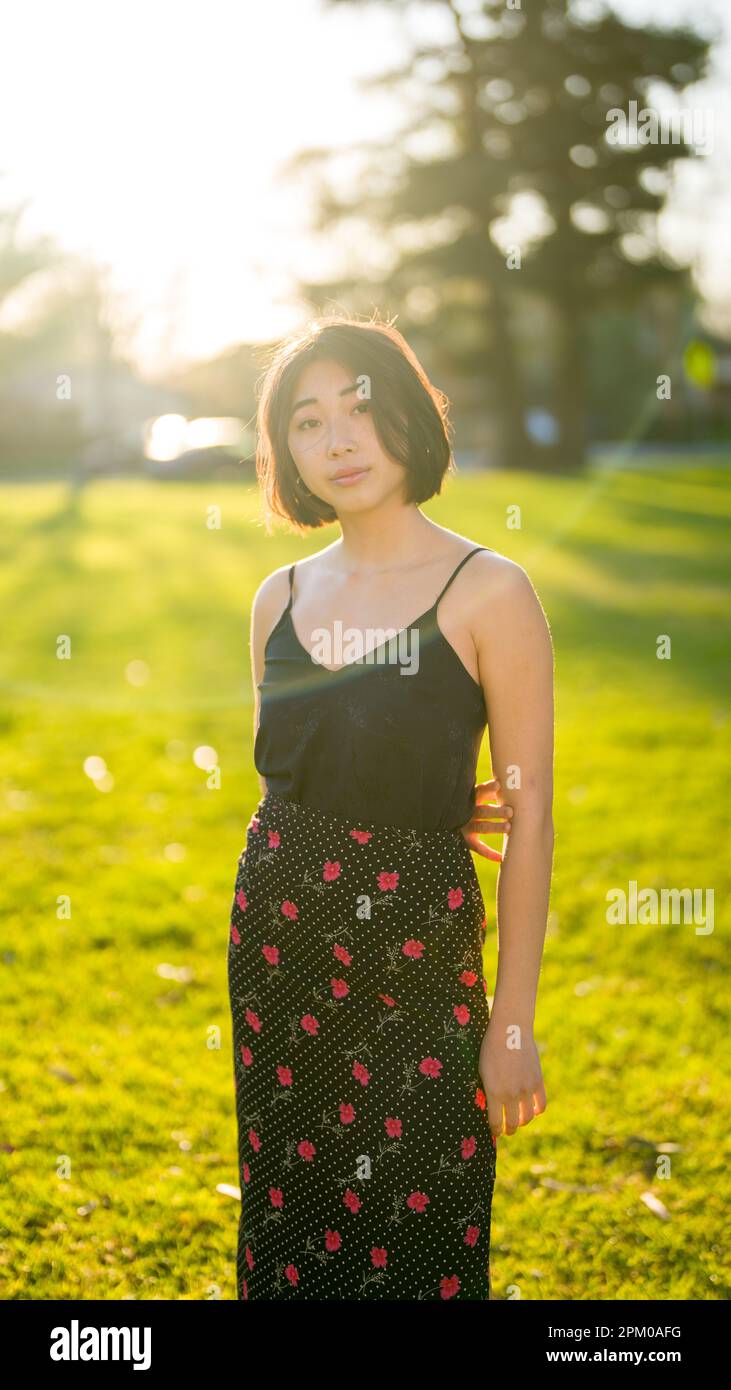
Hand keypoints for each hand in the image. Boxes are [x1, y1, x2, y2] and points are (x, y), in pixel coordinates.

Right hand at [459, 778, 512, 860]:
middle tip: (510, 811)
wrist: (439, 825)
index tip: (498, 785)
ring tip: (509, 827)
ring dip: (495, 827)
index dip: (488, 788)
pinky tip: (500, 857)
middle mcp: (466, 813)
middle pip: (483, 811)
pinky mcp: (464, 841)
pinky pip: (477, 848)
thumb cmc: (462, 806)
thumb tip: (503, 783)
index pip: (479, 792)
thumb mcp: (469, 797)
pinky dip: (489, 854)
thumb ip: (486, 791)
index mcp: (468, 800)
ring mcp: (464, 828)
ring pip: (481, 827)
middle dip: (496, 811)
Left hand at [479, 1021, 546, 1138]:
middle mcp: (512, 1094)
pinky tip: (532, 1110)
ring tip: (519, 1121)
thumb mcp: (482, 1071)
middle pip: (513, 1124)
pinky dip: (537, 1111)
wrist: (510, 1030)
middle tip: (507, 1130)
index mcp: (494, 1093)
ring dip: (523, 1122)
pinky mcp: (538, 1082)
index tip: (495, 1132)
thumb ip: (488, 1091)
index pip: (496, 1123)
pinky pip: (541, 1105)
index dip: (495, 1131)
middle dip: (509, 1130)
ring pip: (528, 1118)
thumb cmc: (490, 1049)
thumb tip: (490, 1108)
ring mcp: (526, 1089)